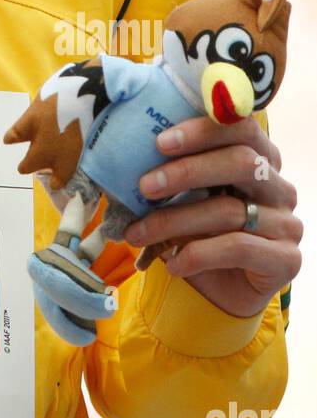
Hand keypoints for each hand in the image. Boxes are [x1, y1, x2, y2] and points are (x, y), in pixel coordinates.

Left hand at [125, 115, 301, 317]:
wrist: (223, 289)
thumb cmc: (201, 231)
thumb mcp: (187, 196)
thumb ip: (174, 169)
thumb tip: (129, 151)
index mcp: (261, 158)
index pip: (241, 128)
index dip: (203, 131)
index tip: (161, 142)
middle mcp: (280, 187)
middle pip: (241, 162)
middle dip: (186, 172)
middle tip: (144, 186)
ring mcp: (288, 223)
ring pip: (229, 210)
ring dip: (174, 221)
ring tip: (137, 233)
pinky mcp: (287, 259)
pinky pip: (237, 248)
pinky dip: (197, 254)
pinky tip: (172, 264)